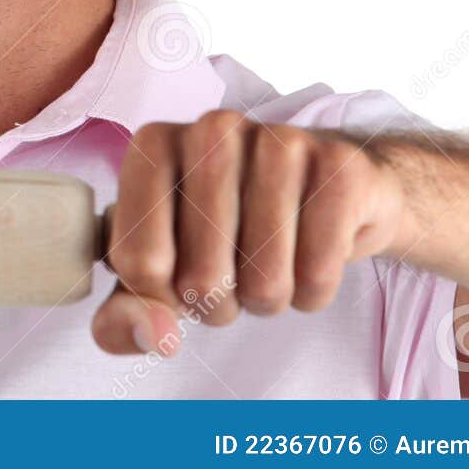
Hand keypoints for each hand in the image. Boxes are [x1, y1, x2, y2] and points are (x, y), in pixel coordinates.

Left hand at [93, 109, 406, 354]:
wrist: (328, 195)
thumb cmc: (227, 231)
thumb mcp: (162, 273)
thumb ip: (129, 315)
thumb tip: (158, 339)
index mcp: (153, 146)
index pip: (137, 261)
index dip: (162, 298)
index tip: (176, 280)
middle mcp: (212, 130)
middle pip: (201, 279)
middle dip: (218, 305)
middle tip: (231, 276)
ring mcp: (280, 140)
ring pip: (264, 281)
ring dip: (268, 298)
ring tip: (270, 262)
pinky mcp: (340, 165)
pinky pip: (319, 273)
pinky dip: (313, 290)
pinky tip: (309, 254)